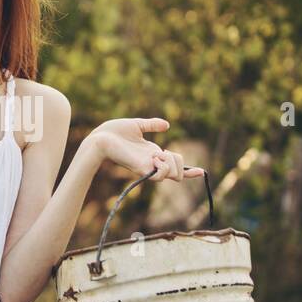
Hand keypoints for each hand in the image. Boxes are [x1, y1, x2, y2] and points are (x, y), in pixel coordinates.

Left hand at [88, 118, 205, 181]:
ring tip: (158, 154)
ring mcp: (147, 167)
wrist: (99, 137)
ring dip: (172, 163)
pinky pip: (160, 176)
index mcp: (153, 154)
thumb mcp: (137, 125)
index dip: (189, 170)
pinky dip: (164, 168)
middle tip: (164, 152)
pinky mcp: (141, 169)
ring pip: (173, 175)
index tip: (202, 172)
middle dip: (180, 162)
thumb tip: (167, 125)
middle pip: (178, 173)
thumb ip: (152, 124)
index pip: (175, 167)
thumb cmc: (114, 131)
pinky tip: (156, 158)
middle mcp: (152, 163)